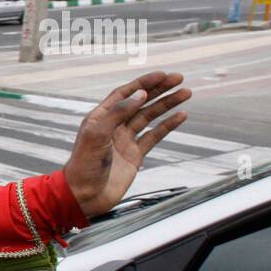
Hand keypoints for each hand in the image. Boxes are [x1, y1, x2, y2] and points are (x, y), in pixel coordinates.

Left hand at [64, 71, 190, 217]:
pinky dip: (167, 125)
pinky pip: (154, 136)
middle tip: (179, 78)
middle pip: (140, 102)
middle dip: (159, 89)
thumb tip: (140, 94)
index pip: (124, 94)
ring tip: (185, 93)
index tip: (162, 75)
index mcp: (100, 117)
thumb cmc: (84, 164)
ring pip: (149, 117)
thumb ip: (117, 113)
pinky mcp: (134, 155)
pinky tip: (181, 116)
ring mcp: (125, 140)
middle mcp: (113, 126)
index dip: (143, 83)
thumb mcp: (97, 134)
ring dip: (167, 104)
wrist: (85, 195)